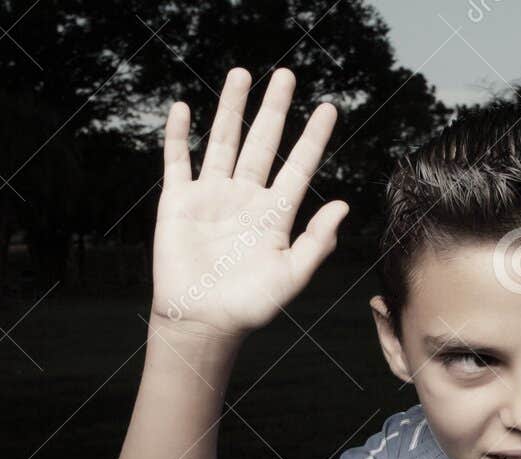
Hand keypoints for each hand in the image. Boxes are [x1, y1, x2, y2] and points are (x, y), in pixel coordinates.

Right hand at [152, 66, 349, 341]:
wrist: (200, 323)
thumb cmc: (247, 308)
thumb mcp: (290, 277)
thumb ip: (317, 243)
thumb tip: (342, 206)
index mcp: (273, 214)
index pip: (297, 167)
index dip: (313, 138)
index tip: (328, 109)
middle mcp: (244, 199)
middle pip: (262, 143)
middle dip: (274, 109)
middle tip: (287, 76)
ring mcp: (211, 198)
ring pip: (223, 142)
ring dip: (232, 108)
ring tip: (241, 74)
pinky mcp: (178, 204)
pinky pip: (178, 162)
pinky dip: (178, 136)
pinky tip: (183, 108)